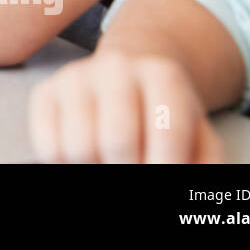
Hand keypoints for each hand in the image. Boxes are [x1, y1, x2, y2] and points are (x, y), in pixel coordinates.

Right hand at [28, 49, 224, 162]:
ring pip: (78, 148)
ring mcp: (76, 77)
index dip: (167, 166)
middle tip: (134, 172)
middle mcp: (116, 68)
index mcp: (163, 75)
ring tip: (110, 163)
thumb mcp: (199, 133)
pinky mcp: (45, 91)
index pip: (168, 133)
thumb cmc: (166, 115)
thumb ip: (204, 162)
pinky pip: (47, 147)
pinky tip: (87, 158)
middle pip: (117, 141)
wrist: (128, 70)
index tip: (163, 171)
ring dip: (95, 168)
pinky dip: (65, 164)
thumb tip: (186, 181)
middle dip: (128, 171)